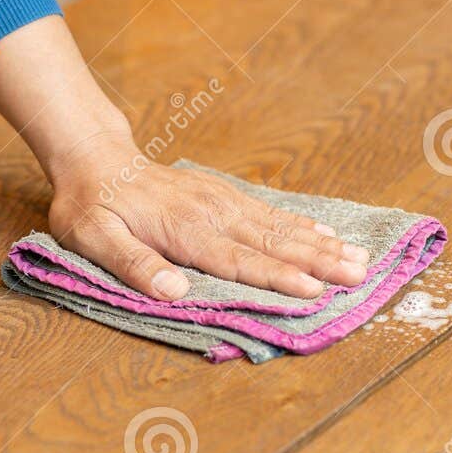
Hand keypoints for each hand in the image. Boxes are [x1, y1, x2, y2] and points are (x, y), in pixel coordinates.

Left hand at [46, 132, 370, 299]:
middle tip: (360, 275)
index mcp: (184, 230)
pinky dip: (303, 223)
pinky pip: (270, 212)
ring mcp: (222, 202)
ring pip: (280, 226)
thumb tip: (173, 291)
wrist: (97, 160)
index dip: (277, 277)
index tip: (314, 290)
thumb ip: (134, 265)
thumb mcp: (94, 239)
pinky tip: (327, 233)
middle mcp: (212, 213)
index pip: (239, 259)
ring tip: (359, 258)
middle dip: (319, 261)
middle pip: (273, 243)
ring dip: (321, 244)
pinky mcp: (225, 196)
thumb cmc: (91, 207)